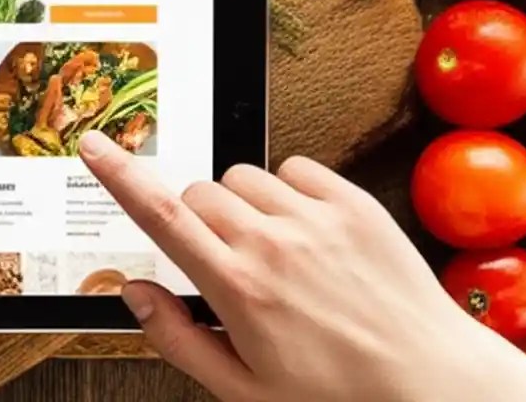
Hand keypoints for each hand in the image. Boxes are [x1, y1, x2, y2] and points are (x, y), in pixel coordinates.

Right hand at [78, 132, 525, 401]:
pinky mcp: (353, 204)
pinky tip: (302, 231)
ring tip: (271, 250)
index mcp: (237, 288)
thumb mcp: (242, 389)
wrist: (431, 382)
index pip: (160, 214)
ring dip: (240, 205)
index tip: (94, 148)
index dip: (118, 175)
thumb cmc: (339, 395)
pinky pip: (294, 167)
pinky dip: (287, 190)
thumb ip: (178, 337)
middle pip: (197, 193)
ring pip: (242, 177)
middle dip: (196, 220)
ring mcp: (315, 219)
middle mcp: (272, 244)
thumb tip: (135, 294)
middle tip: (223, 261)